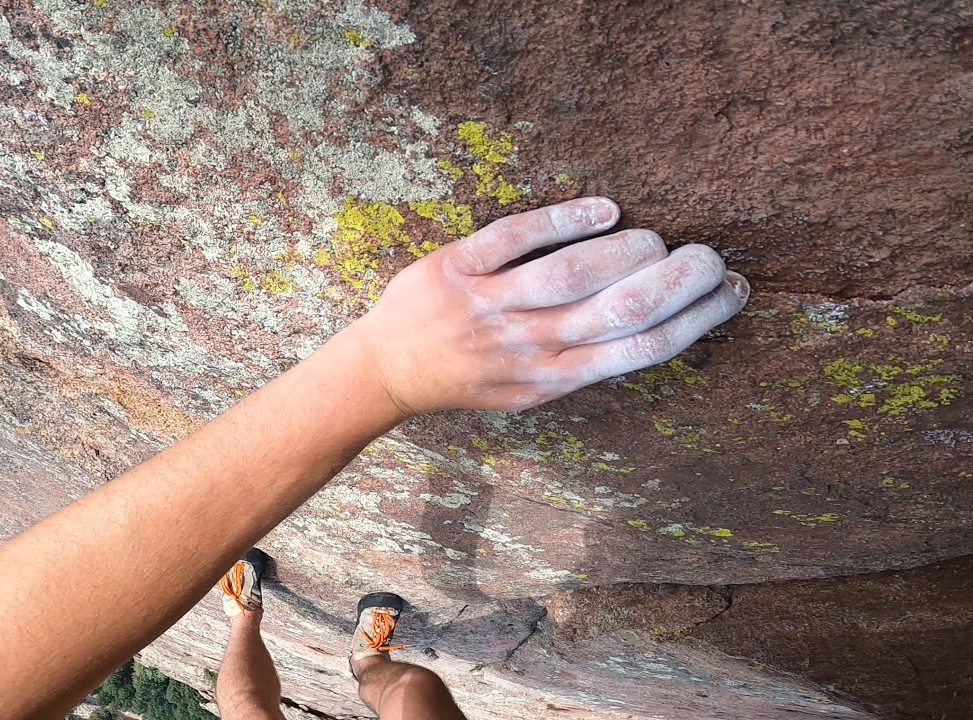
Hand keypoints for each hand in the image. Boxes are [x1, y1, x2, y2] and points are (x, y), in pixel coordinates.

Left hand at [353, 196, 749, 413]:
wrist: (387, 371)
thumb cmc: (468, 377)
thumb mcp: (530, 388)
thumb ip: (583, 360)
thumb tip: (656, 323)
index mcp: (552, 379)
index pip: (641, 348)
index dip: (697, 319)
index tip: (732, 292)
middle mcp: (527, 345)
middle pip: (621, 310)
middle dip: (680, 281)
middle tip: (711, 257)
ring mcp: (489, 306)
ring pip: (574, 272)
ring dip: (629, 250)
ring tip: (657, 240)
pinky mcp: (456, 268)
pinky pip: (516, 236)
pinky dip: (565, 219)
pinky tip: (605, 209)